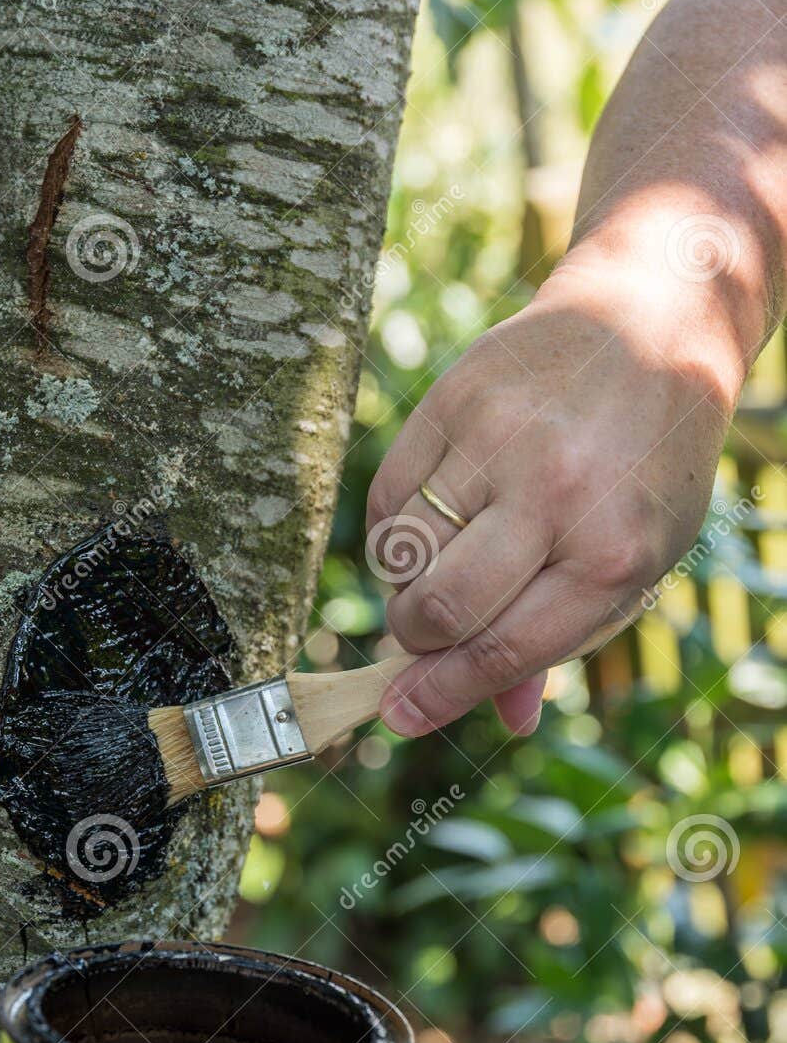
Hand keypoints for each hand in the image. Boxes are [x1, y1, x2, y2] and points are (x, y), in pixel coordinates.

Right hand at [366, 245, 733, 737]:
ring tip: (433, 572)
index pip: (503, 649)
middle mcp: (558, 496)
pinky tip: (426, 523)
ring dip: (403, 583)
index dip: (441, 694)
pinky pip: (389, 496)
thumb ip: (567, 638)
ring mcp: (501, 442)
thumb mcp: (638, 558)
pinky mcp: (455, 398)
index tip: (399, 716)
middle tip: (420, 637)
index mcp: (614, 554)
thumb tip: (509, 718)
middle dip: (416, 642)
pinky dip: (393, 529)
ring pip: (404, 554)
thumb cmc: (645, 465)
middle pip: (441, 609)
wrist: (652, 324)